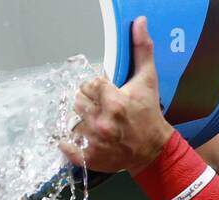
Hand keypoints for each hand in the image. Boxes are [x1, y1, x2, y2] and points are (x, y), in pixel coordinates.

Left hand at [61, 16, 174, 173]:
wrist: (152, 150)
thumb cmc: (148, 114)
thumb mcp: (147, 80)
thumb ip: (141, 50)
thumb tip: (139, 22)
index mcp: (114, 102)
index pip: (88, 85)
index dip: (94, 88)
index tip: (103, 93)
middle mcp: (102, 122)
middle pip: (77, 102)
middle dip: (87, 103)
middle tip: (99, 108)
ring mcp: (94, 142)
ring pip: (72, 122)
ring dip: (81, 122)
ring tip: (96, 125)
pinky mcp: (88, 157)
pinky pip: (66, 146)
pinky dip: (69, 143)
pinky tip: (81, 139)